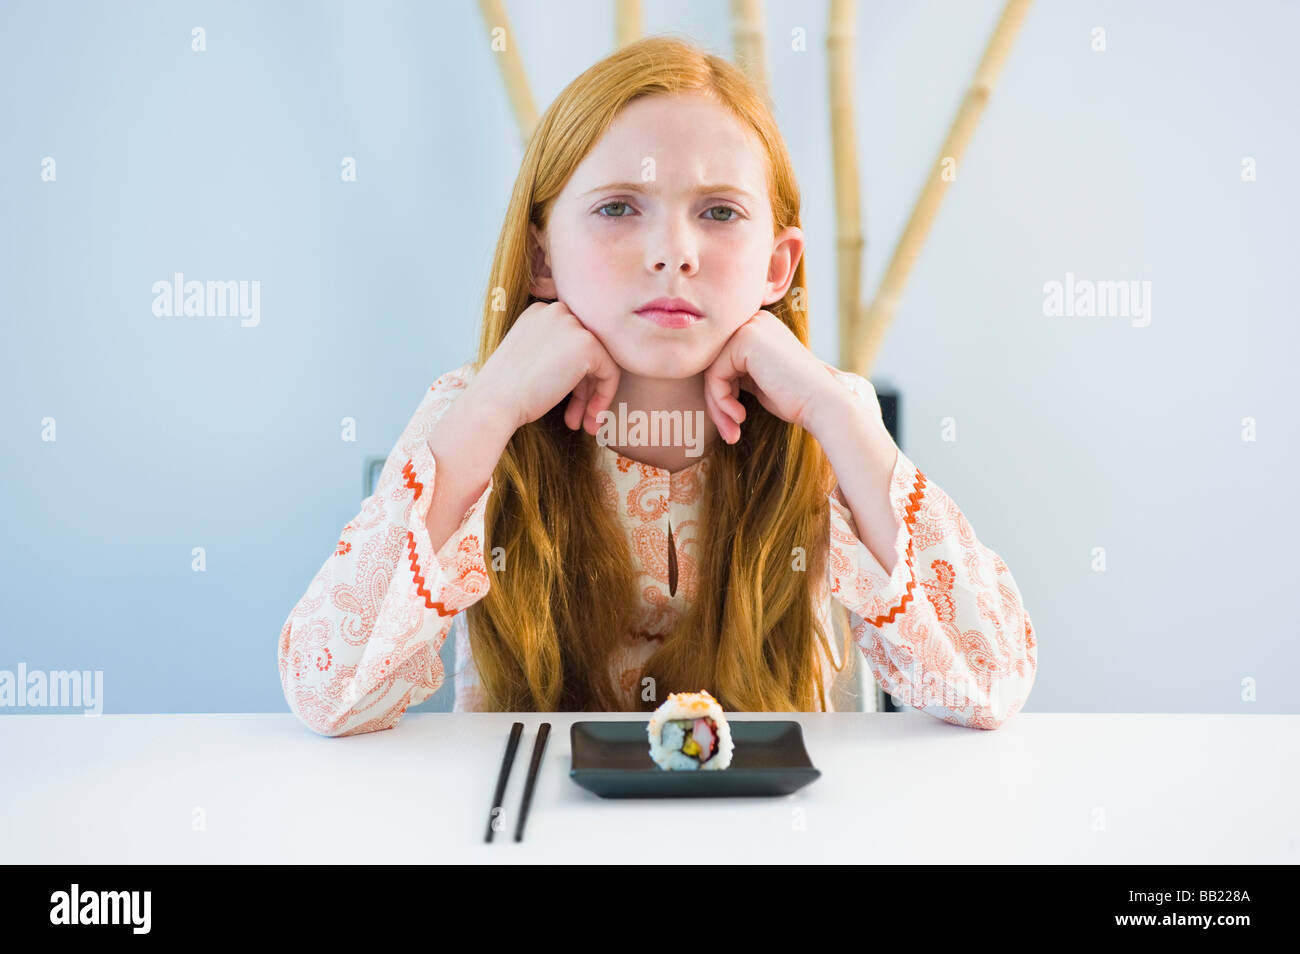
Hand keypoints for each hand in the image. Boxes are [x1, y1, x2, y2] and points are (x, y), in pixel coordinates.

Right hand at [473, 300, 621, 435]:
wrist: (494, 403)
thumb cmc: (504, 392)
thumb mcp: (528, 361)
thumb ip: (554, 356)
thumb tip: (584, 371)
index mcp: (539, 313)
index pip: (570, 343)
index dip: (573, 377)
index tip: (568, 404)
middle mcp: (556, 311)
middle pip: (587, 352)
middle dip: (584, 389)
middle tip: (578, 419)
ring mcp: (572, 324)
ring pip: (601, 363)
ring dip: (594, 397)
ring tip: (587, 426)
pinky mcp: (587, 344)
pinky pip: (610, 372)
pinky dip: (604, 397)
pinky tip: (591, 418)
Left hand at [701, 309, 855, 442]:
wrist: (822, 404)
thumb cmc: (794, 399)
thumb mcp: (758, 380)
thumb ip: (735, 372)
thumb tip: (703, 380)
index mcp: (758, 327)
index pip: (722, 360)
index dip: (722, 394)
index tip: (732, 422)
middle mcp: (753, 320)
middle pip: (713, 363)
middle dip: (717, 402)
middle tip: (729, 432)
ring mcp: (749, 327)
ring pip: (711, 371)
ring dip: (718, 407)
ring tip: (733, 430)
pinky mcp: (744, 340)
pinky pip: (715, 375)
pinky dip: (721, 402)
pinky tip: (740, 417)